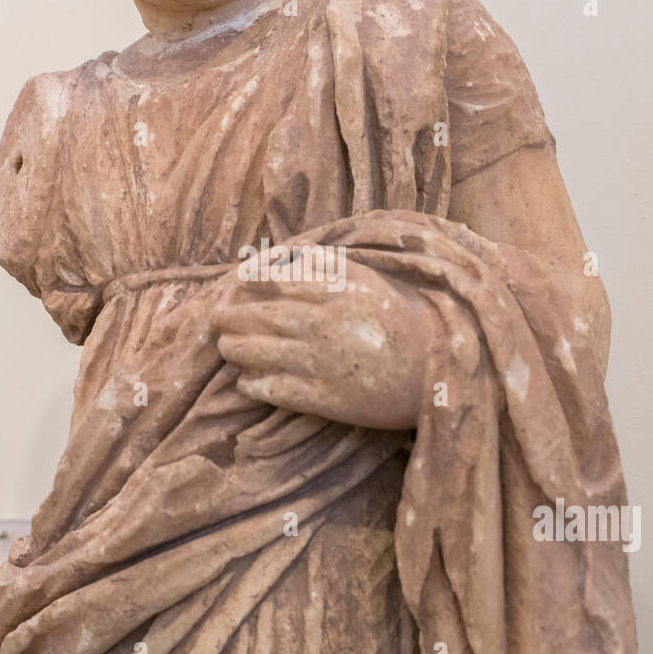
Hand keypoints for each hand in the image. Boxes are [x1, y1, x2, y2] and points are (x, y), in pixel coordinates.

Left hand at [211, 257, 432, 430]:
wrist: (437, 370)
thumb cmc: (404, 320)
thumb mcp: (370, 280)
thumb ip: (329, 265)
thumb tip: (290, 256)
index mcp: (333, 290)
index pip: (272, 279)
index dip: (247, 282)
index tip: (237, 285)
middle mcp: (319, 322)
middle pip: (256, 315)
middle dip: (229, 316)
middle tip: (216, 318)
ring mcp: (317, 361)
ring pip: (255, 351)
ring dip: (234, 348)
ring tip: (227, 346)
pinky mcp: (320, 397)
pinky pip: (270, 388)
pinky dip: (252, 383)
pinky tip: (247, 380)